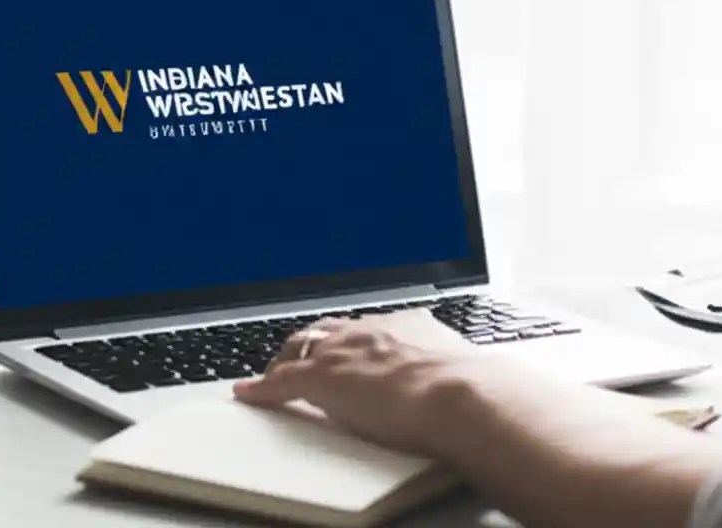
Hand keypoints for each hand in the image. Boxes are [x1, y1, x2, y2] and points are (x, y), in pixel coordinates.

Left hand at [233, 310, 482, 455]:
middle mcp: (372, 329)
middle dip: (313, 342)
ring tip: (275, 375)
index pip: (369, 326)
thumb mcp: (460, 367)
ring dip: (286, 362)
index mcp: (407, 324)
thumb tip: (469, 378)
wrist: (460, 395)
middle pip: (329, 330)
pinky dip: (262, 388)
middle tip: (303, 358)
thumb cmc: (471, 389)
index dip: (353, 339)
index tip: (353, 346)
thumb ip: (451, 366)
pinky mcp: (322, 377)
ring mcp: (345, 350)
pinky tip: (250, 394)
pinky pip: (280, 380)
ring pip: (300, 348)